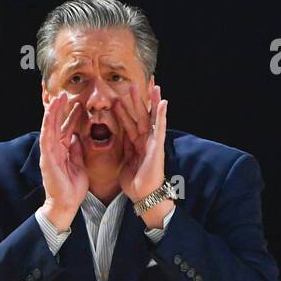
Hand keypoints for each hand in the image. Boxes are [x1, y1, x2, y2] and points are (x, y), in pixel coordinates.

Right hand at [38, 91, 88, 229]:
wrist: (67, 204)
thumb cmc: (73, 188)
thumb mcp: (79, 164)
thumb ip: (77, 150)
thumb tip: (77, 136)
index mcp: (62, 150)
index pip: (66, 128)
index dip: (70, 115)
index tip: (77, 103)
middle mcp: (54, 149)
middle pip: (56, 124)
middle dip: (60, 108)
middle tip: (65, 93)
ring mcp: (49, 153)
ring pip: (50, 128)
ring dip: (53, 112)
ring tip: (57, 98)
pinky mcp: (47, 159)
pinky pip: (47, 139)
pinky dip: (48, 125)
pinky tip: (50, 114)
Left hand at [114, 82, 168, 205]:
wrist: (144, 196)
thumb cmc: (135, 183)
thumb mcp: (124, 162)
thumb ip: (123, 148)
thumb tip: (117, 137)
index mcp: (136, 144)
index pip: (130, 123)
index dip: (124, 110)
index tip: (117, 98)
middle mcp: (145, 141)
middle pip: (140, 116)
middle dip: (136, 100)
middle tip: (131, 84)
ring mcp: (153, 143)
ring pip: (151, 118)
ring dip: (151, 101)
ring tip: (152, 85)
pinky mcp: (158, 147)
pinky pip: (160, 129)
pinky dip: (162, 115)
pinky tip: (163, 103)